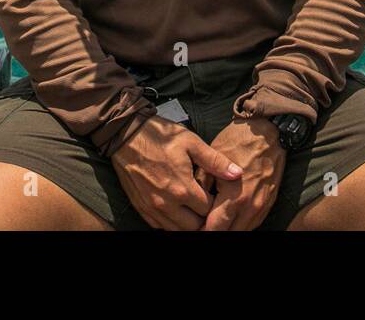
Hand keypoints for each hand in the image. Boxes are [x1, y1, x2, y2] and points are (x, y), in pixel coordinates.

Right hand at [110, 114, 243, 229]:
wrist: (126, 134)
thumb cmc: (160, 135)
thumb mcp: (191, 142)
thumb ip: (215, 161)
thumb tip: (238, 173)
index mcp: (182, 188)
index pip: (209, 210)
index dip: (216, 204)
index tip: (217, 193)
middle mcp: (167, 204)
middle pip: (195, 226)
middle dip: (204, 218)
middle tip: (208, 203)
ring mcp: (152, 208)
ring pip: (178, 230)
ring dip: (189, 223)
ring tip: (194, 207)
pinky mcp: (142, 208)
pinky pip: (161, 227)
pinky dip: (172, 223)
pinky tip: (177, 209)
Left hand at [198, 118, 285, 230]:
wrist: (268, 132)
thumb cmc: (237, 142)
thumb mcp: (211, 161)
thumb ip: (201, 186)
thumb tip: (192, 205)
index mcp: (234, 197)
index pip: (214, 228)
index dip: (200, 230)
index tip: (191, 225)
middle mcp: (250, 207)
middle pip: (228, 233)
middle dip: (213, 230)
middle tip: (200, 225)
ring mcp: (261, 207)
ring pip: (241, 231)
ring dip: (227, 228)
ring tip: (213, 221)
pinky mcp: (268, 204)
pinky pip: (252, 224)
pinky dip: (239, 224)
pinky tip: (229, 217)